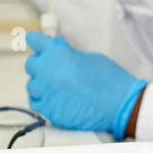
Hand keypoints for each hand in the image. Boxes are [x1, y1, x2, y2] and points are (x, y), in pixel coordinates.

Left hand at [24, 32, 146, 139]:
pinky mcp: (49, 111)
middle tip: (52, 67)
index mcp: (58, 55)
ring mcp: (46, 93)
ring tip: (55, 86)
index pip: (36, 41)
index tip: (32, 40)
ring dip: (41, 83)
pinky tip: (52, 98)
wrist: (120, 104)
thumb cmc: (110, 79)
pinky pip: (35, 103)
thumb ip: (68, 52)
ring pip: (31, 85)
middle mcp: (47, 72)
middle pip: (31, 64)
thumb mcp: (90, 57)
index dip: (35, 40)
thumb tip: (57, 48)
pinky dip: (42, 100)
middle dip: (41, 63)